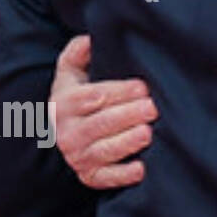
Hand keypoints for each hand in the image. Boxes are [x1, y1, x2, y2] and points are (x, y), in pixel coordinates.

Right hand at [51, 35, 157, 189]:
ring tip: (147, 133)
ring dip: (126, 143)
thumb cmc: (77, 95)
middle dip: (127, 115)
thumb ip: (78, 53)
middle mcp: (68, 133)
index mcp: (64, 104)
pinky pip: (106, 178)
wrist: (63, 131)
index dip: (118, 92)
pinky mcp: (90, 176)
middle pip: (100, 124)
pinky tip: (142, 169)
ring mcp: (78, 156)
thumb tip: (89, 38)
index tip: (142, 87)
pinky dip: (123, 175)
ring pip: (103, 151)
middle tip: (152, 108)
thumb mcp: (71, 72)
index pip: (92, 97)